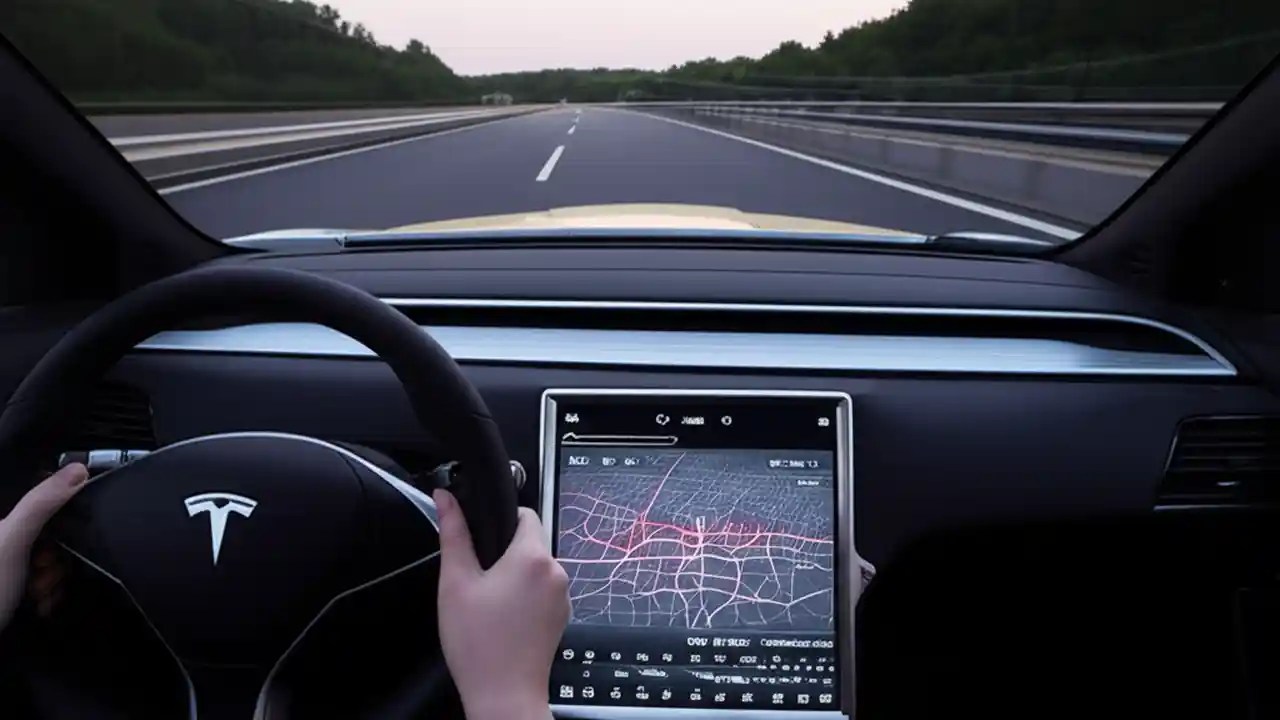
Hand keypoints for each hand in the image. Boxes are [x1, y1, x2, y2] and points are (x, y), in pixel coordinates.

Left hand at [0, 464, 87, 629]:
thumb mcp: (12, 539)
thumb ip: (42, 502)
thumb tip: (79, 468)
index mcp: (0, 522)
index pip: (38, 503)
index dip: (58, 515)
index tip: (59, 534)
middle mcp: (4, 539)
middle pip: (46, 534)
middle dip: (54, 556)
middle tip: (43, 571)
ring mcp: (7, 565)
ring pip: (48, 559)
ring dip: (53, 579)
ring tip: (39, 594)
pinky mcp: (12, 588)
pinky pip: (42, 581)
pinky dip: (47, 593)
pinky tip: (40, 604)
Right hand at [435, 489, 567, 719]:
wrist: (503, 695)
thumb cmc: (478, 645)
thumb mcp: (455, 583)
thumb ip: (453, 534)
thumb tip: (446, 499)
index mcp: (532, 557)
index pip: (525, 513)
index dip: (500, 520)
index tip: (481, 538)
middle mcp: (555, 572)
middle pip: (531, 541)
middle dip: (504, 551)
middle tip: (478, 578)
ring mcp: (562, 596)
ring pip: (536, 567)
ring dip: (514, 574)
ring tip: (488, 603)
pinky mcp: (561, 615)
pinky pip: (542, 590)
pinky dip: (525, 595)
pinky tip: (503, 617)